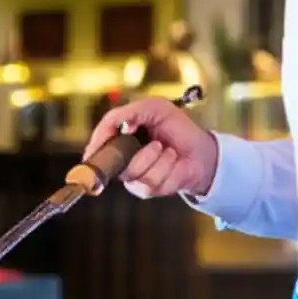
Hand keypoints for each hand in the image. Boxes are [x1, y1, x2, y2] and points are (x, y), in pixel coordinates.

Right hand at [84, 97, 218, 198]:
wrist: (201, 149)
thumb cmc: (178, 127)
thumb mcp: (154, 108)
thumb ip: (129, 112)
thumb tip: (114, 125)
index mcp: (118, 139)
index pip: (97, 147)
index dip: (96, 148)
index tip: (97, 149)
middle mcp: (122, 160)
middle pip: (112, 162)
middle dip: (134, 150)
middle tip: (156, 143)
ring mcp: (133, 177)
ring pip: (134, 171)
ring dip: (157, 157)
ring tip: (167, 149)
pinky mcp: (147, 189)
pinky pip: (150, 181)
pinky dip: (167, 166)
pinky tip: (172, 160)